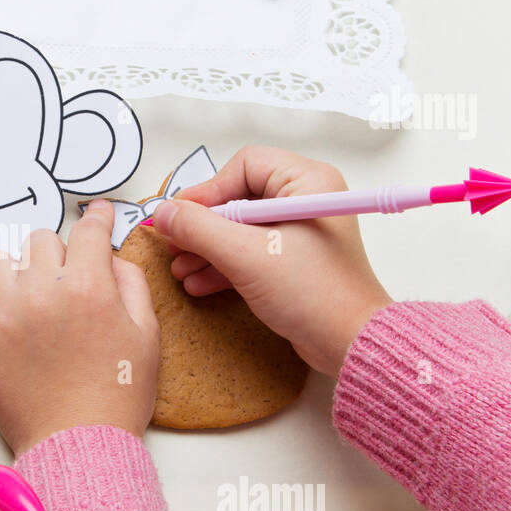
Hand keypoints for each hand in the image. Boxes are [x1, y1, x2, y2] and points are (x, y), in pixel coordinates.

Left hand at [0, 200, 158, 457]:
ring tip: (31, 296)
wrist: (78, 445)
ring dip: (17, 272)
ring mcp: (3, 314)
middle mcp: (42, 291)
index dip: (98, 217)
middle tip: (68, 278)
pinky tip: (9, 323)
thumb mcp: (146, 334)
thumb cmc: (117, 395)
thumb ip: (131, 284)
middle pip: (41, 241)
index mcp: (88, 286)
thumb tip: (111, 256)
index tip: (99, 213)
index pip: (88, 229)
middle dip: (58, 254)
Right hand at [152, 146, 391, 376]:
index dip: (207, 191)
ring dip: (206, 248)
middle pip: (237, 198)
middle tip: (174, 244)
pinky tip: (198, 283)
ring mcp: (299, 232)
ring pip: (239, 228)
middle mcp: (305, 200)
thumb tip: (161, 213)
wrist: (348, 343)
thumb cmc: (311, 292)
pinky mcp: (293, 261)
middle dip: (202, 226)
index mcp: (306, 182)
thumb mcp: (245, 256)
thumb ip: (198, 229)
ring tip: (180, 269)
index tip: (179, 216)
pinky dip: (223, 265)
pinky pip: (249, 252)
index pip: (243, 167)